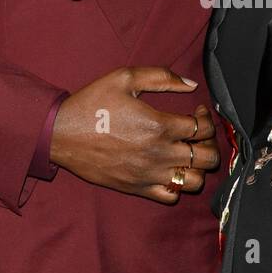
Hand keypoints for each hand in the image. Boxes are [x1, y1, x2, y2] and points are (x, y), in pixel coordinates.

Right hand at [49, 66, 218, 202]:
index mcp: (160, 125)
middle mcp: (159, 153)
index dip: (206, 118)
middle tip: (198, 135)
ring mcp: (150, 174)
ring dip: (197, 166)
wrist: (61, 134)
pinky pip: (171, 196)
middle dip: (210, 143)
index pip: (203, 128)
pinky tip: (169, 170)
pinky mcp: (138, 188)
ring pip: (195, 181)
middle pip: (208, 157)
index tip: (197, 113)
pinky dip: (178, 185)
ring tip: (187, 154)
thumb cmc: (92, 104)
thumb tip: (191, 84)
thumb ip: (161, 77)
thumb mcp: (124, 77)